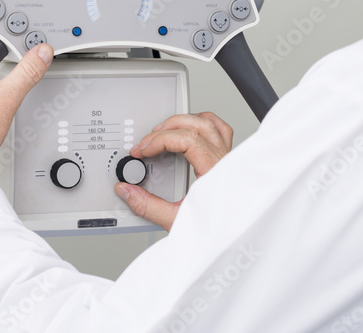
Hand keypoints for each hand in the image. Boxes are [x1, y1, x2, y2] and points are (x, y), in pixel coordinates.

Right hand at [114, 112, 232, 231]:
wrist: (234, 240)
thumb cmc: (216, 232)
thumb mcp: (176, 221)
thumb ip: (148, 206)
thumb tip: (127, 191)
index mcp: (214, 172)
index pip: (188, 140)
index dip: (161, 140)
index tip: (144, 151)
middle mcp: (225, 161)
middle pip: (196, 126)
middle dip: (166, 130)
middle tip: (147, 143)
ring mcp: (229, 159)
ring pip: (209, 123)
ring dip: (183, 122)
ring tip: (163, 132)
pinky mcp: (228, 161)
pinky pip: (220, 130)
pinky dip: (202, 124)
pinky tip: (187, 130)